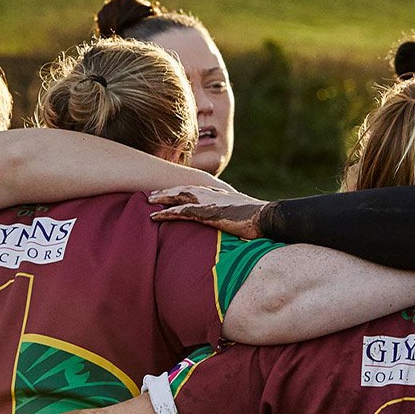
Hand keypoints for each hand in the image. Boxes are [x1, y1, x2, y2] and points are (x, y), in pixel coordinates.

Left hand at [149, 187, 270, 238]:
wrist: (266, 217)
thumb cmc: (259, 220)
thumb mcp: (244, 216)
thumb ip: (234, 217)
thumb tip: (234, 226)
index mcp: (220, 193)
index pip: (196, 187)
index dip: (181, 189)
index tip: (169, 191)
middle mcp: (212, 193)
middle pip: (183, 188)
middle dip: (167, 190)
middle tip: (151, 194)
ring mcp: (209, 201)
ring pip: (179, 195)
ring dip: (162, 197)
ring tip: (148, 201)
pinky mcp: (207, 213)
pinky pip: (181, 212)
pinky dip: (167, 213)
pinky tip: (155, 216)